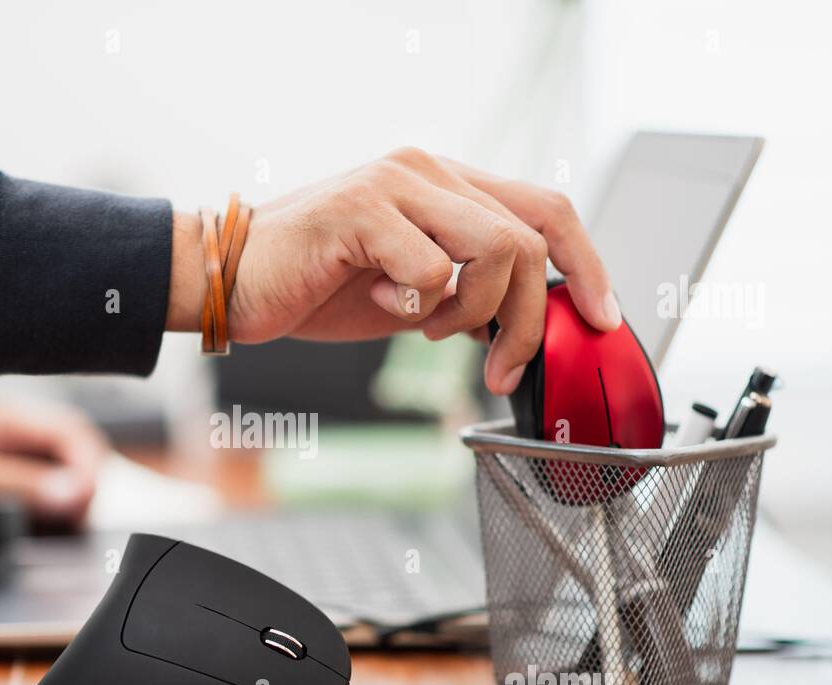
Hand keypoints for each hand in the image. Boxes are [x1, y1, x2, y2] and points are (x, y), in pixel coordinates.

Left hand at [0, 398, 108, 526]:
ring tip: (67, 521)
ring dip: (71, 495)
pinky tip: (48, 521)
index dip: (91, 463)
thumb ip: (15, 484)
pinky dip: (53, 504)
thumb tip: (72, 493)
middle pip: (73, 449)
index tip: (92, 497)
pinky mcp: (1, 474)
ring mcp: (8, 451)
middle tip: (81, 517)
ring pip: (62, 469)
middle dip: (86, 482)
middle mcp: (11, 429)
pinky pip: (42, 485)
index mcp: (2, 414)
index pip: (71, 430)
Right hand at [168, 148, 620, 394]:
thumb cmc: (315, 285)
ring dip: (473, 312)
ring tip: (426, 328)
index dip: (586, 264)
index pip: (546, 209)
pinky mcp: (361, 210)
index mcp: (444, 185)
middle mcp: (427, 171)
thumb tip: (526, 324)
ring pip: (497, 249)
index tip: (601, 317)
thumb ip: (467, 291)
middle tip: (502, 365)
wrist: (231, 279)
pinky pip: (430, 272)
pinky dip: (413, 310)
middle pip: (533, 236)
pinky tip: (376, 304)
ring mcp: (396, 184)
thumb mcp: (411, 293)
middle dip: (532, 318)